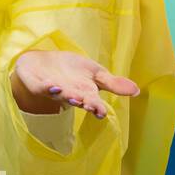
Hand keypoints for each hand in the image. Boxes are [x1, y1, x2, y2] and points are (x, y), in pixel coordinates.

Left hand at [10, 49, 138, 119]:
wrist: (43, 62)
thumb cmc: (71, 70)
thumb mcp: (95, 73)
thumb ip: (112, 83)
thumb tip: (137, 90)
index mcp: (85, 93)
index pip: (93, 102)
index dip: (97, 107)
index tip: (101, 112)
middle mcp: (70, 94)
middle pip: (77, 100)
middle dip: (83, 102)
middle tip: (88, 104)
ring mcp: (52, 90)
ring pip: (60, 95)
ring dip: (66, 96)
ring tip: (73, 97)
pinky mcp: (37, 84)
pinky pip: (41, 87)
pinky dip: (46, 87)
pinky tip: (53, 86)